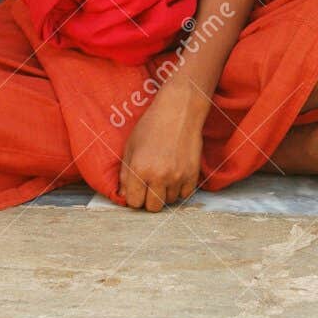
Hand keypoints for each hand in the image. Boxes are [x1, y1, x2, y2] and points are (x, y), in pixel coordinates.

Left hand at [118, 79, 204, 212]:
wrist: (179, 110)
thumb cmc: (152, 125)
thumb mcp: (130, 146)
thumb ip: (125, 174)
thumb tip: (124, 195)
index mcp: (139, 169)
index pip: (134, 202)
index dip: (135, 197)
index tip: (137, 190)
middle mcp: (159, 176)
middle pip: (152, 207)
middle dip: (149, 199)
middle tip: (150, 185)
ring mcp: (177, 176)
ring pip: (169, 201)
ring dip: (165, 192)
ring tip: (164, 174)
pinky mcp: (192, 174)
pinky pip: (184, 194)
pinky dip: (180, 188)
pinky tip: (176, 173)